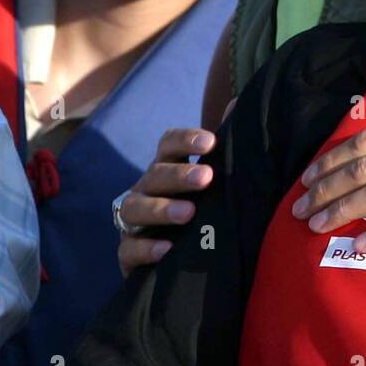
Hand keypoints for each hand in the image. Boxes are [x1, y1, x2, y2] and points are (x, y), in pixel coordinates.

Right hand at [117, 127, 216, 276]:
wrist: (183, 261)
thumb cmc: (201, 211)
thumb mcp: (215, 184)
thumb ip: (226, 149)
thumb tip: (237, 104)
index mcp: (168, 169)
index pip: (169, 145)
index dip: (186, 140)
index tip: (211, 142)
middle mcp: (147, 190)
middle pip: (155, 174)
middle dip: (178, 175)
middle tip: (206, 178)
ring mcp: (133, 222)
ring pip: (135, 208)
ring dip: (161, 208)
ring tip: (188, 214)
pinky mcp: (128, 254)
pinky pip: (128, 249)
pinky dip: (146, 248)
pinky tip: (168, 249)